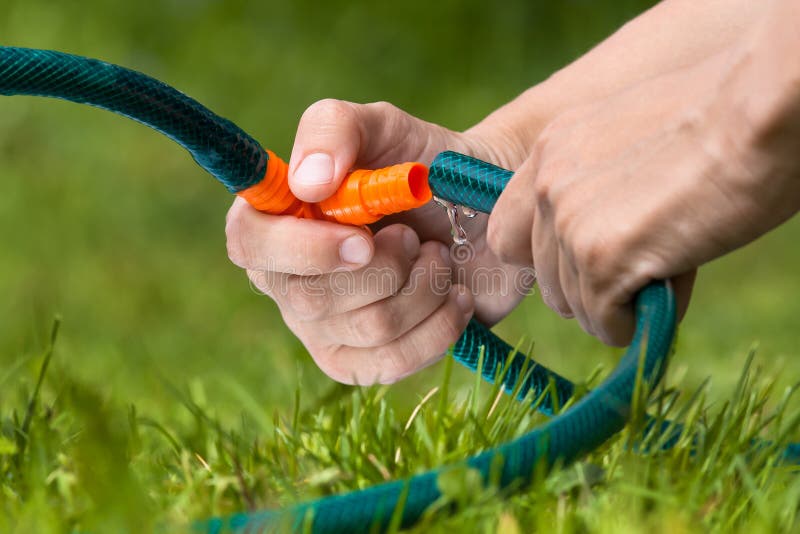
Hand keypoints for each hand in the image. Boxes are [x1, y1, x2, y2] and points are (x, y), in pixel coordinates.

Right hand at [226, 100, 529, 383]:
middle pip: (311, 299)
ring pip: (369, 328)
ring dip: (424, 286)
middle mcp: (291, 279)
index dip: (301, 249)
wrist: (484, 211)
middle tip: (415, 235)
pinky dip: (441, 324)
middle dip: (386, 265)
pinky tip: (456, 295)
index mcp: (279, 221)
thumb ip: (333, 129)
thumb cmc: (424, 165)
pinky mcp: (367, 362)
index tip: (361, 237)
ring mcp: (326, 328)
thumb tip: (305, 185)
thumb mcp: (383, 127)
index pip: (250, 244)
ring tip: (439, 257)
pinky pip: (395, 363)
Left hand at [487, 18, 799, 346]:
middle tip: (635, 273)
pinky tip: (667, 290)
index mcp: (551, 150)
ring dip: (616, 303)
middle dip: (583, 287)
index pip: (509, 232)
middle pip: (539, 276)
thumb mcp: (627, 143)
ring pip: (572, 304)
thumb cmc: (719, 120)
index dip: (546, 258)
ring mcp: (569, 221)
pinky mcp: (601, 257)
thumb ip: (594, 186)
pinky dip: (634, 322)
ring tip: (667, 268)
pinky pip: (604, 321)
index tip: (586, 262)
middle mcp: (547, 184)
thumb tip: (596, 244)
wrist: (763, 110)